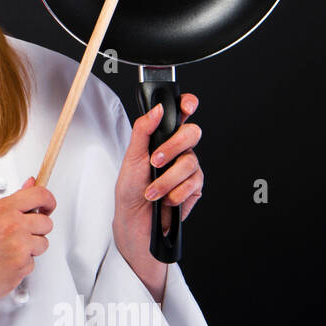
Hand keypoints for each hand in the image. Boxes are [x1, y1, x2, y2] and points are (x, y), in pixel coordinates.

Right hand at [0, 176, 56, 310]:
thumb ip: (10, 202)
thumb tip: (29, 185)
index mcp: (2, 209)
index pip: (40, 195)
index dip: (48, 200)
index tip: (48, 205)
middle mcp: (12, 226)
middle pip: (46, 222)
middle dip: (37, 229)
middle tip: (22, 234)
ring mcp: (19, 246)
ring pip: (43, 243)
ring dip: (31, 248)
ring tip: (10, 250)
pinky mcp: (22, 266)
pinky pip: (33, 262)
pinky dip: (22, 264)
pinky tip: (6, 263)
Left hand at [113, 93, 204, 272]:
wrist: (135, 220)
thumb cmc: (130, 188)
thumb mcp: (131, 156)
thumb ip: (143, 130)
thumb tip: (158, 109)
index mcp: (163, 138)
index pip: (181, 114)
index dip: (188, 105)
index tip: (187, 106)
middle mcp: (179, 150)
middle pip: (192, 133)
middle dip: (173, 147)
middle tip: (155, 162)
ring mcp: (189, 169)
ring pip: (190, 163)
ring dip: (167, 180)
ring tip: (152, 192)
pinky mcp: (195, 188)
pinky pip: (193, 184)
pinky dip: (175, 194)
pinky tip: (165, 201)